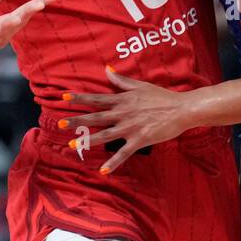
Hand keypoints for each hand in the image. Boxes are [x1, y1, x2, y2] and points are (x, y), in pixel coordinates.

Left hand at [61, 66, 198, 172]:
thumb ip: (121, 81)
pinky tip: (102, 170)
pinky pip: (123, 153)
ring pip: (105, 135)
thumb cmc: (161, 96)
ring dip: (88, 140)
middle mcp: (123, 113)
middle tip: (59, 124)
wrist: (181, 109)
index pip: (97, 99)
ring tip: (72, 145)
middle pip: (96, 117)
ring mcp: (130, 127)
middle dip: (77, 120)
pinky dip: (113, 162)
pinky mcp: (140, 140)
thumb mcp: (140, 85)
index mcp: (122, 100)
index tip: (63, 98)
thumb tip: (106, 70)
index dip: (79, 98)